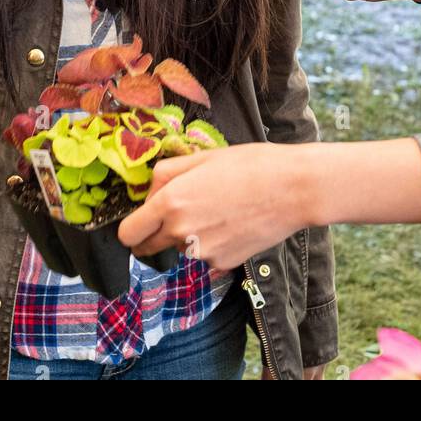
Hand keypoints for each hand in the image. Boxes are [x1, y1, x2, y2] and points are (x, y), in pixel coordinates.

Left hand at [117, 145, 309, 270]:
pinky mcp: (222, 263)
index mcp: (171, 202)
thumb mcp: (203, 157)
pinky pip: (206, 256)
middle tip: (178, 214)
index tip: (141, 221)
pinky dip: (213, 244)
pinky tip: (234, 224)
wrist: (293, 189)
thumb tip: (149, 191)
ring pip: (180, 250)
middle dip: (154, 235)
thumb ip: (167, 173)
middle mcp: (180, 232)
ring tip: (219, 211)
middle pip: (147, 249)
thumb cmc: (251, 165)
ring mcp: (201, 253)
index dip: (131, 228)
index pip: (128, 233)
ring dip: (188, 237)